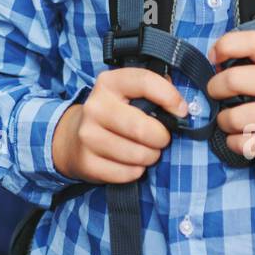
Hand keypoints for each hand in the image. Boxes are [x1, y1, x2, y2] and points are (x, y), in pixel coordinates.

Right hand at [52, 67, 188, 184]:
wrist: (73, 138)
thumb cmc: (114, 114)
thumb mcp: (128, 93)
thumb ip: (154, 90)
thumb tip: (182, 106)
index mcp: (109, 83)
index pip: (145, 81)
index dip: (170, 97)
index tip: (181, 111)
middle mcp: (95, 107)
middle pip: (141, 127)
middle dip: (161, 138)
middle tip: (162, 139)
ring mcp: (88, 135)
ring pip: (136, 154)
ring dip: (150, 157)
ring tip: (146, 152)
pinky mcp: (87, 162)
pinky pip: (127, 173)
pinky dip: (136, 171)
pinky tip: (131, 163)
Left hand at [206, 30, 254, 181]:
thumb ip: (247, 64)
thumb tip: (214, 63)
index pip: (253, 42)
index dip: (225, 45)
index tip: (213, 58)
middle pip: (233, 79)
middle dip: (215, 90)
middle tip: (218, 97)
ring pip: (235, 117)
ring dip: (224, 122)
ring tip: (232, 122)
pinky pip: (244, 143)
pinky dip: (234, 143)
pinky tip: (241, 140)